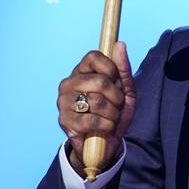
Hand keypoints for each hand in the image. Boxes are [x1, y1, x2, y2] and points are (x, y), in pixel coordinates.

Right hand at [57, 41, 136, 176]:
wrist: (106, 144)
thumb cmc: (115, 113)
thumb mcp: (125, 91)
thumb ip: (123, 68)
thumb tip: (120, 44)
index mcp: (81, 71)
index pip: (93, 57)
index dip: (111, 69)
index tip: (116, 81)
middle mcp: (69, 83)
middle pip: (100, 81)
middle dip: (116, 97)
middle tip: (116, 106)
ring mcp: (63, 102)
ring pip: (97, 102)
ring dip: (113, 114)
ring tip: (111, 118)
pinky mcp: (64, 121)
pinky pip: (92, 120)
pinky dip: (106, 126)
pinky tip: (105, 128)